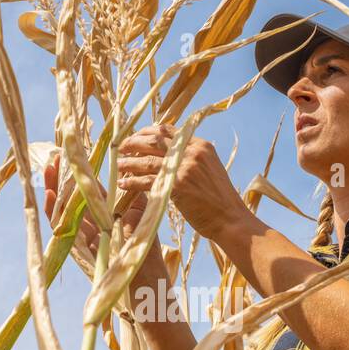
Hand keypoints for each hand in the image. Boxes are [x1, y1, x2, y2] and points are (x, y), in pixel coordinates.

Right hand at [42, 151, 166, 282]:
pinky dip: (52, 211)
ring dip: (53, 188)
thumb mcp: (139, 207)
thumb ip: (130, 189)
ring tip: (49, 168)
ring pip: (61, 208)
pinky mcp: (75, 245)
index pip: (87, 188)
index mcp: (104, 211)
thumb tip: (122, 167)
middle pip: (70, 195)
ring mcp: (81, 233)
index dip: (79, 172)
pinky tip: (49, 194)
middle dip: (61, 176)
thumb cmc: (143, 240)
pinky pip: (59, 227)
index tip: (72, 154)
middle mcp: (90, 220)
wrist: (144, 269)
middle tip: (55, 157)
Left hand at [117, 123, 242, 241]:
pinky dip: (133, 182)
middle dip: (133, 143)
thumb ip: (190, 159)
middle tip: (120, 148)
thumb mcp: (208, 170)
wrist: (231, 219)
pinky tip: (123, 183)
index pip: (168, 130)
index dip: (147, 131)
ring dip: (129, 162)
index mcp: (200, 144)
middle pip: (154, 140)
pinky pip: (147, 181)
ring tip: (117, 166)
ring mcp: (184, 168)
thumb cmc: (219, 200)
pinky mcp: (178, 186)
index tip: (135, 137)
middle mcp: (192, 151)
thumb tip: (166, 156)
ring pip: (147, 160)